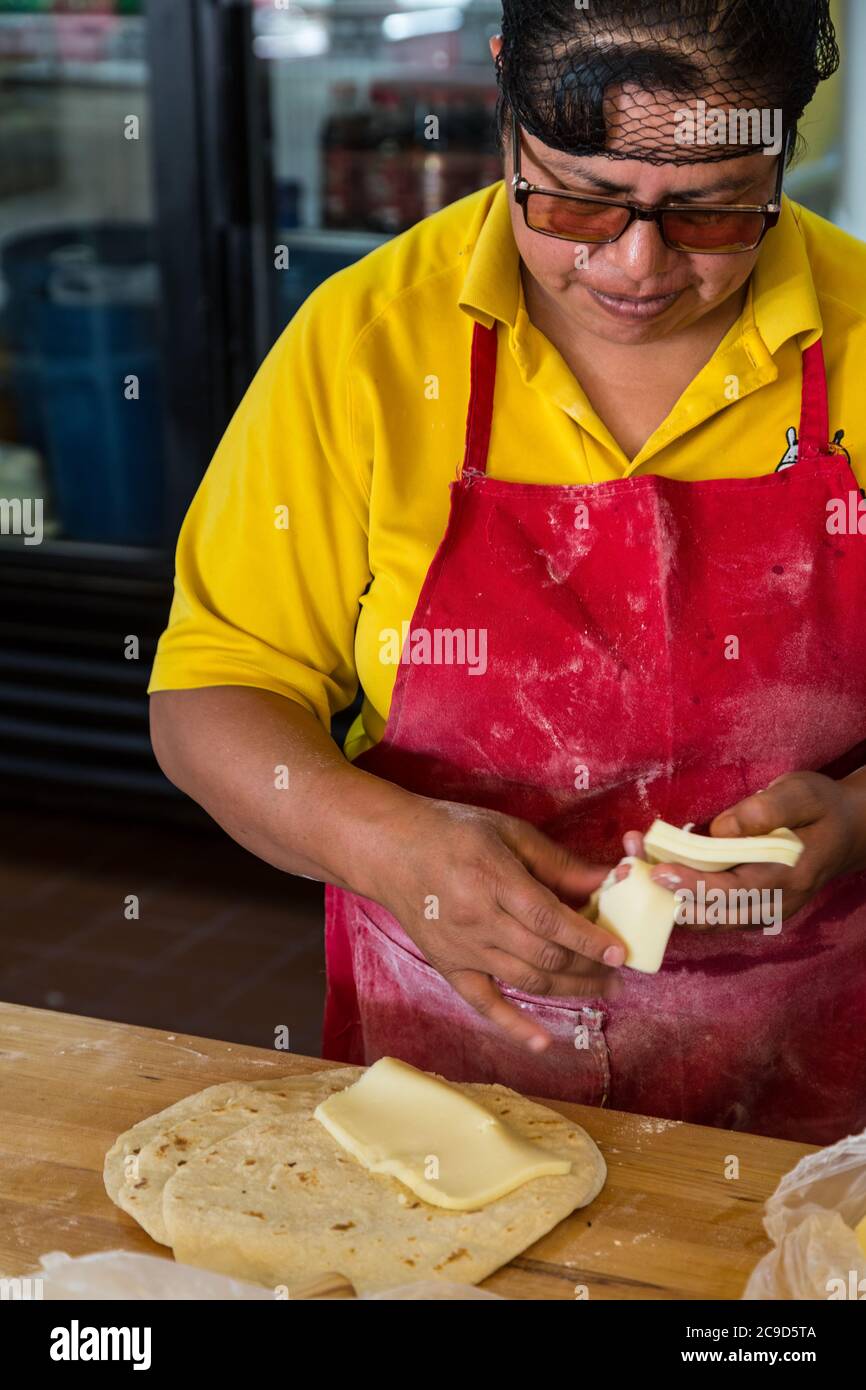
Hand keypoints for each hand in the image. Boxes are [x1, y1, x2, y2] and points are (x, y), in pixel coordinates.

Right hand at [361, 797, 624, 1050]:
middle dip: (589, 968)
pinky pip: (483, 1003)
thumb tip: (606, 881)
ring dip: (570, 991)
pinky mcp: (449, 967)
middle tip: (619, 971)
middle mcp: (478, 920)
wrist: (392, 851)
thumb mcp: (508, 832)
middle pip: (544, 954)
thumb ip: (557, 862)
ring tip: (603, 990)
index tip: (619, 952)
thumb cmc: (454, 832)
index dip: (588, 940)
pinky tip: (543, 1042)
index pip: (549, 920)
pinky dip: (513, 1025)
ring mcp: (462, 949)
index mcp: (493, 880)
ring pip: (525, 979)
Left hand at [638, 771, 865, 929]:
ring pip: (709, 919)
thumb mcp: (802, 792)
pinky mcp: (753, 909)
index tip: (658, 872)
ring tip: (632, 869)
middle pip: (714, 913)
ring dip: (668, 900)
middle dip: (667, 895)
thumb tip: (720, 830)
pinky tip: (653, 876)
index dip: (693, 885)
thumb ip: (766, 809)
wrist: (848, 831)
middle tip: (628, 870)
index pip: (734, 889)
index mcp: (790, 875)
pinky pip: (713, 914)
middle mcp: (776, 903)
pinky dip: (681, 900)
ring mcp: (764, 911)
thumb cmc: (822, 806)